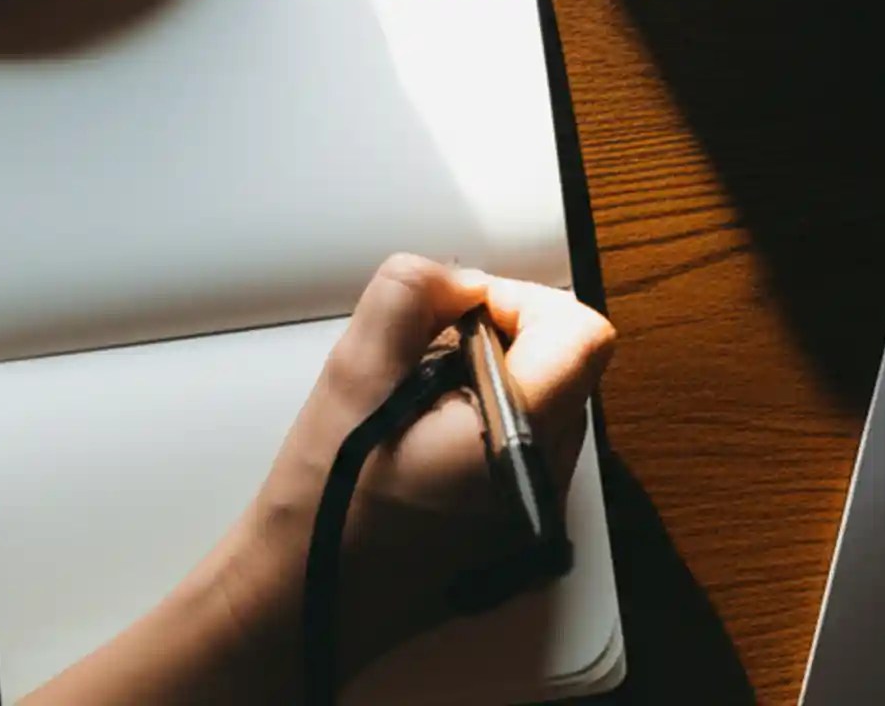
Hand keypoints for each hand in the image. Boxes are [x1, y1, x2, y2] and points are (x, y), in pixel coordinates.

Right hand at [223, 253, 616, 691]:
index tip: (462, 314)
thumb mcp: (354, 372)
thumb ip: (412, 295)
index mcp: (521, 436)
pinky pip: (527, 448)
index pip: (582, 335)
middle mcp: (548, 478)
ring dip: (489, 384)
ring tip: (416, 409)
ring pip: (545, 404)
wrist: (303, 604)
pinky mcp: (520, 528)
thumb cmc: (325, 506)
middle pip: (564, 366)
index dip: (525, 302)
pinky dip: (486, 426)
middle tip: (423, 361)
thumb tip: (462, 280)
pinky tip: (422, 447)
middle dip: (499, 341)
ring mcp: (538, 509)